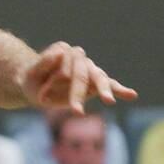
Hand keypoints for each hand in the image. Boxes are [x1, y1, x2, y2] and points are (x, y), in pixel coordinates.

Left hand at [23, 42, 137, 112]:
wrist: (34, 85)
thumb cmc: (32, 79)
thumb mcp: (31, 73)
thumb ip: (44, 62)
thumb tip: (61, 51)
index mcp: (64, 51)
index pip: (65, 67)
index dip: (54, 83)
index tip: (41, 98)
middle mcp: (80, 58)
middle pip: (84, 74)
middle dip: (78, 93)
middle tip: (76, 112)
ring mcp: (89, 69)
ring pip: (99, 78)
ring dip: (103, 90)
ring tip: (108, 101)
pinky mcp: (95, 83)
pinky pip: (110, 84)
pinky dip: (120, 90)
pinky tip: (132, 95)